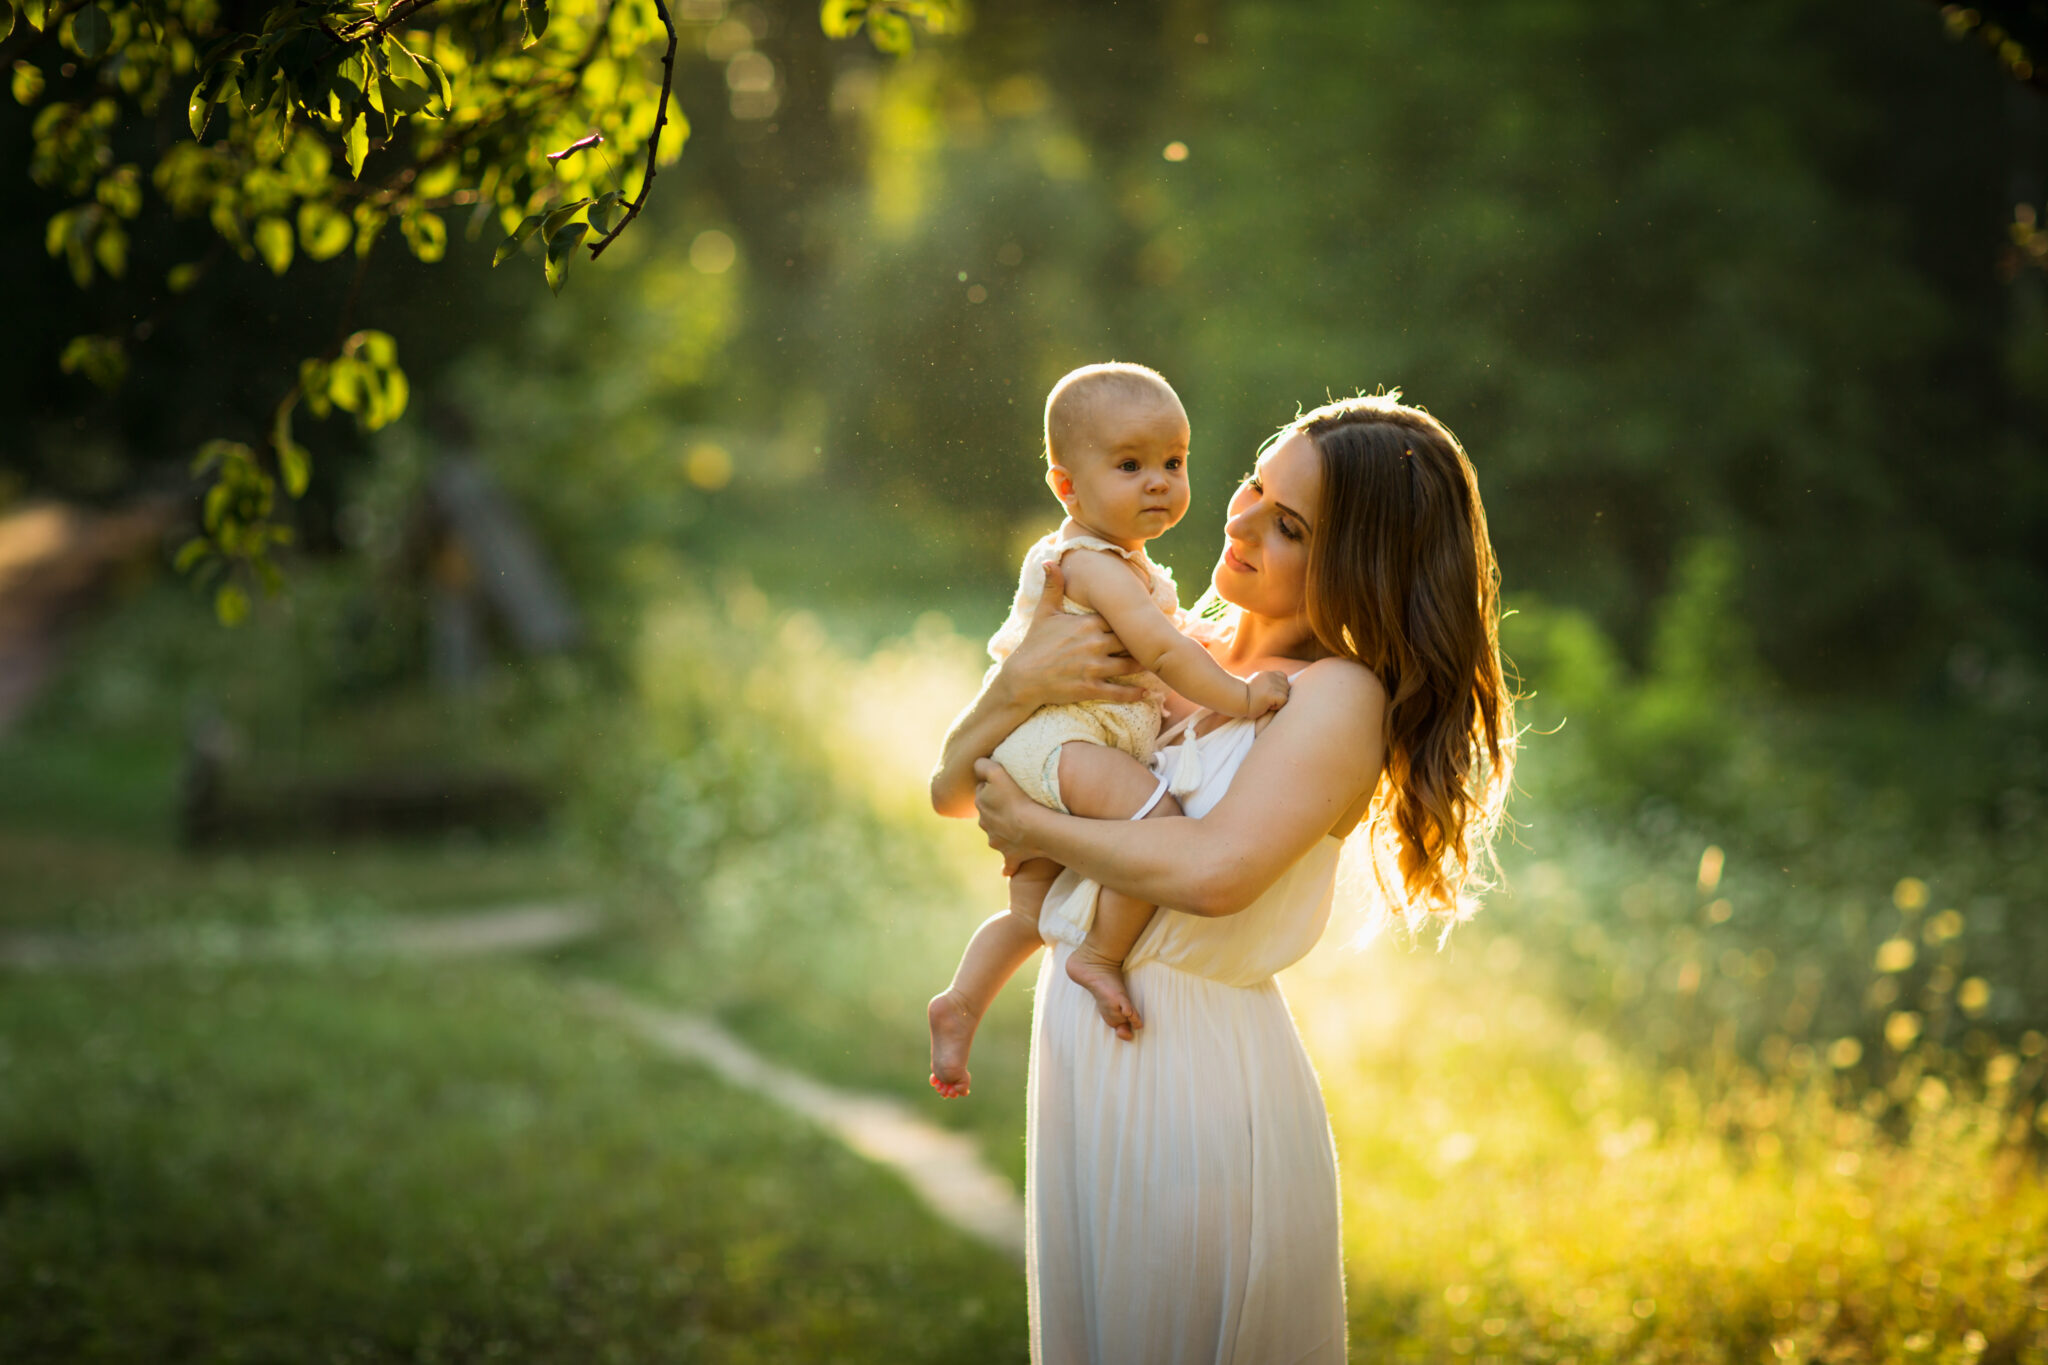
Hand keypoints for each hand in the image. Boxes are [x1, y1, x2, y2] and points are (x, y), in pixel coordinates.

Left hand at [974, 759, 1046, 867]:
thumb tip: (976, 764)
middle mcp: (985, 824)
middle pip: (988, 813)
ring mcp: (997, 841)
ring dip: (1003, 832)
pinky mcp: (1010, 856)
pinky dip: (1009, 866)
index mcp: (981, 804)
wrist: (1032, 828)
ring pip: (997, 835)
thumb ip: (982, 765)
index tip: (1005, 785)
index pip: (982, 791)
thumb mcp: (997, 772)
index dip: (992, 787)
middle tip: (1014, 803)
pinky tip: (1008, 870)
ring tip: (1018, 828)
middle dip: (996, 809)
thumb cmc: (1017, 798)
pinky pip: (1008, 863)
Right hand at [1001, 561, 1146, 708]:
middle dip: (1142, 643)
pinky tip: (1145, 693)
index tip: (1146, 619)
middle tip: (1158, 643)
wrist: (1022, 677)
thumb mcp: (1044, 612)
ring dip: (1143, 665)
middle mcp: (1095, 644)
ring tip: (1154, 664)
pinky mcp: (1090, 688)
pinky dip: (1134, 693)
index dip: (1133, 620)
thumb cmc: (1034, 644)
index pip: (1120, 619)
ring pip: (1129, 665)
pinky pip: (1118, 691)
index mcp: (1088, 624)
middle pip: (1129, 641)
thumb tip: (1050, 560)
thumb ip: (1052, 586)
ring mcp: (1094, 667)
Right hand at [1246, 670, 1290, 715]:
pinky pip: (1284, 700)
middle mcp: (1271, 676)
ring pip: (1286, 694)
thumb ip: (1268, 683)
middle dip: (1280, 695)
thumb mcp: (1257, 685)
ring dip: (1278, 701)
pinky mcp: (1272, 693)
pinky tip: (1266, 706)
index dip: (1279, 688)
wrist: (1235, 700)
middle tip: (1265, 700)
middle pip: (1287, 687)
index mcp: (1267, 674)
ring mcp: (1272, 684)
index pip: (1283, 678)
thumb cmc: (1244, 698)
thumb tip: (1282, 685)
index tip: (1267, 694)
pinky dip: (1277, 706)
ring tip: (1265, 703)